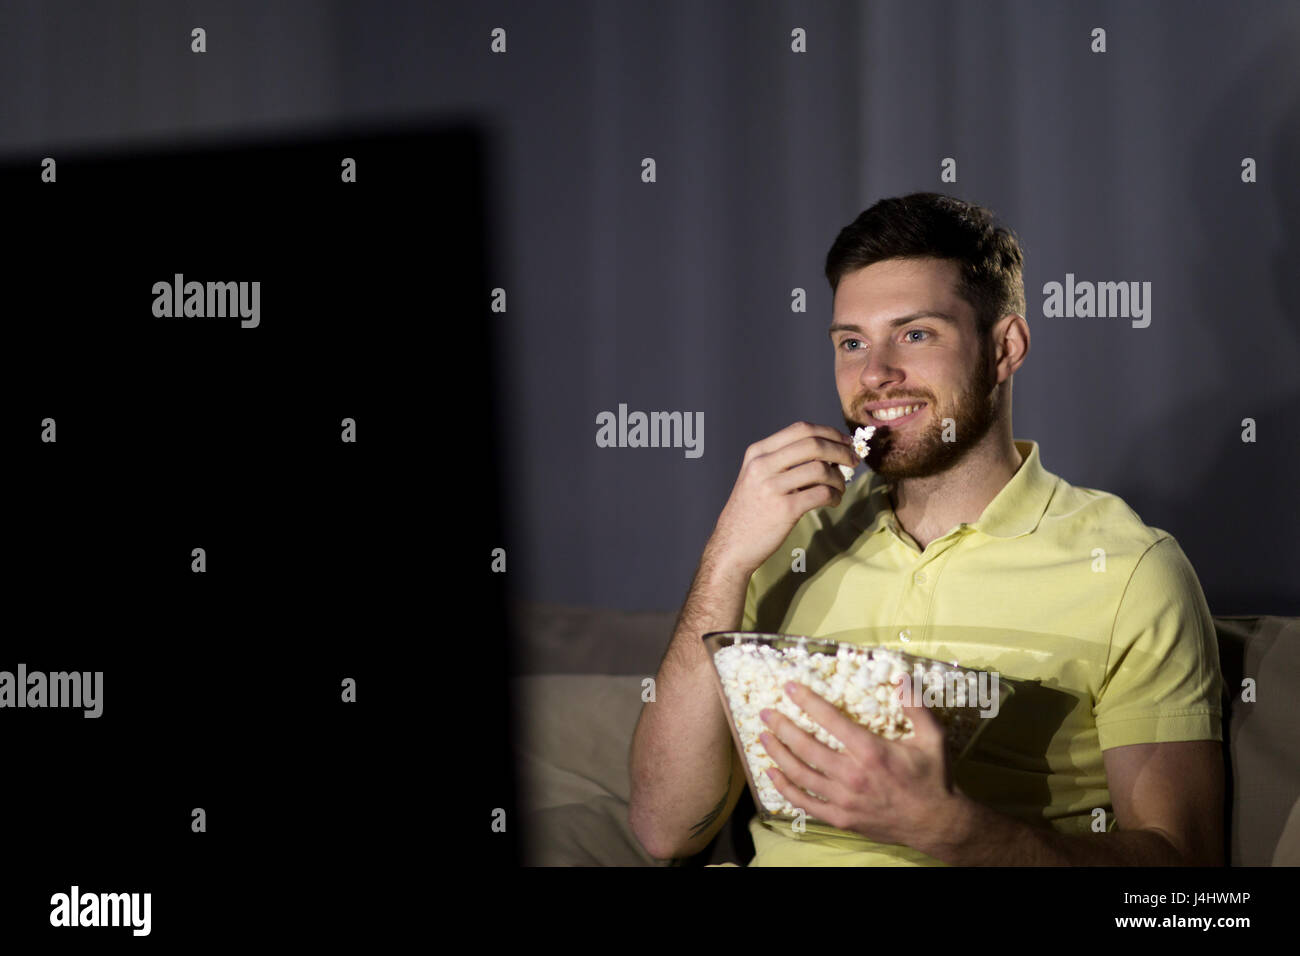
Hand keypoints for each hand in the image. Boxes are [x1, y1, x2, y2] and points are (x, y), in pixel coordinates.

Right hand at [704, 421, 858, 578]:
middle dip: (841, 451)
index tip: (845, 441)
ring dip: (839, 478)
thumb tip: (828, 451)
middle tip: (853, 461)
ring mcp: (772, 487)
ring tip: (839, 488)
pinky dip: (834, 496)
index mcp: (758, 452)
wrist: (732, 544)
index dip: (829, 432)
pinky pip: (822, 494)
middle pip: (814, 444)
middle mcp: (762, 465)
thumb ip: (784, 461)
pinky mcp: (785, 509)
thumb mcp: (757, 476)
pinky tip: (832, 501)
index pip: (801, 429)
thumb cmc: (751, 511)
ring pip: (821, 469)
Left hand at [758, 679, 961, 850]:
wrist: (936, 823)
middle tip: (766, 712)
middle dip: (782, 726)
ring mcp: (843, 799)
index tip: (790, 688)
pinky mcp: (840, 818)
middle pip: (806, 746)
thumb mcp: (932, 738)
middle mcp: (852, 775)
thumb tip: (901, 676)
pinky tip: (771, 774)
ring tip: (763, 737)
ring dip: (778, 753)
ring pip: (800, 774)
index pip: (829, 720)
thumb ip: (916, 706)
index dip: (807, 701)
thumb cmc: (933, 777)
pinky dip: (784, 788)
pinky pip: (805, 803)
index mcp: (871, 751)